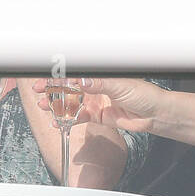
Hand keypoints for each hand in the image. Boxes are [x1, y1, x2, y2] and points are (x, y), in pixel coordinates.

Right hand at [30, 77, 162, 133]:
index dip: (60, 75)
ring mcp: (96, 101)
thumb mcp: (120, 85)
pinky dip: (67, 120)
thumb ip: (99, 84)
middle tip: (39, 91)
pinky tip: (58, 122)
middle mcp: (96, 86)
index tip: (48, 78)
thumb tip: (82, 80)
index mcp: (101, 75)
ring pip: (71, 102)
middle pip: (69, 87)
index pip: (76, 73)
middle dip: (53, 89)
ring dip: (56, 104)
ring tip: (44, 106)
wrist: (155, 114)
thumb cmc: (144, 94)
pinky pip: (78, 117)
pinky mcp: (98, 115)